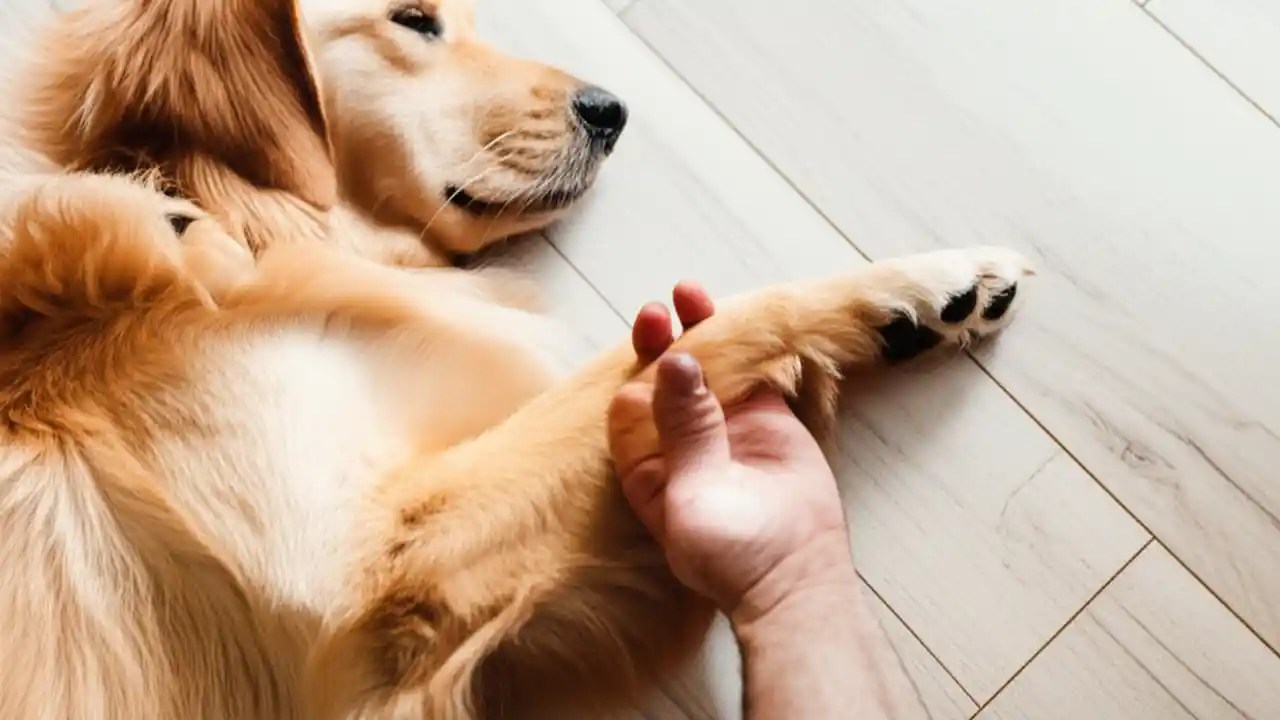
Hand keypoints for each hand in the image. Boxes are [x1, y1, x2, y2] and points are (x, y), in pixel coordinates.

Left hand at [611, 283, 855, 622]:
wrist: (797, 576)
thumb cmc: (731, 556)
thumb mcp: (694, 494)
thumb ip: (687, 428)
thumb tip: (675, 360)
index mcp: (646, 466)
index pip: (628, 407)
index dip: (632, 374)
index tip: (644, 350)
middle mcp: (679, 441)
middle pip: (661, 380)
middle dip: (655, 344)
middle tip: (656, 314)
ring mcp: (723, 426)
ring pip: (703, 368)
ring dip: (695, 332)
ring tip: (687, 293)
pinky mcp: (765, 418)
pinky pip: (749, 373)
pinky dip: (742, 344)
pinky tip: (736, 316)